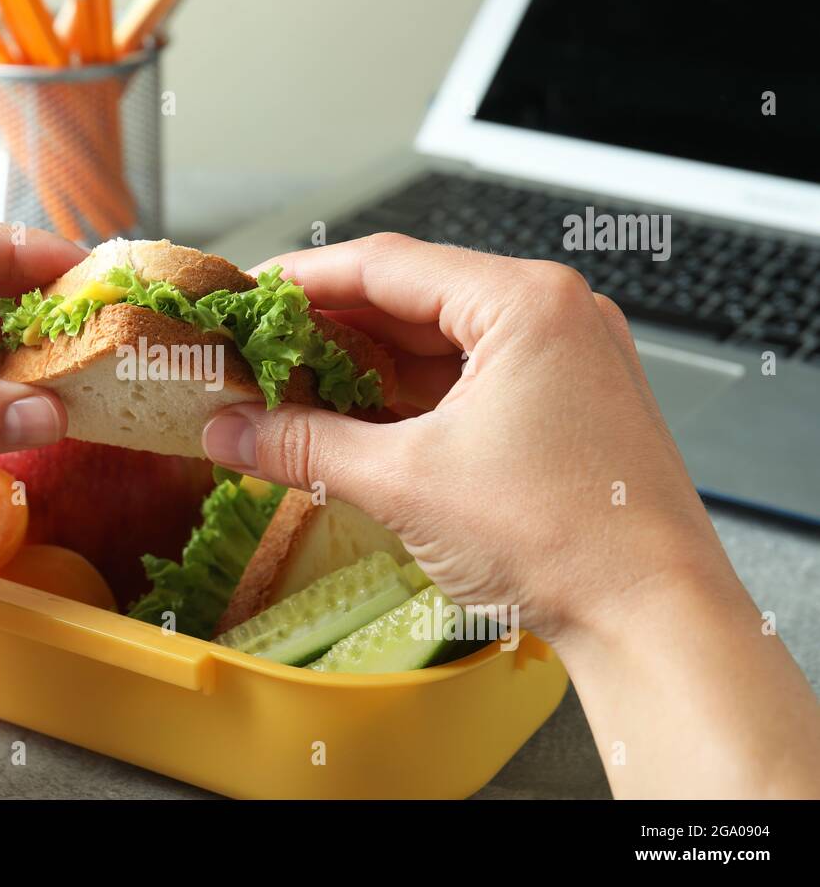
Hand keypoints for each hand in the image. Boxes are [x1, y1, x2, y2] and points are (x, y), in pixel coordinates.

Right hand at [200, 232, 819, 796]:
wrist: (655, 620)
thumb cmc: (565, 540)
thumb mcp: (405, 483)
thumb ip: (305, 447)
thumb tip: (230, 433)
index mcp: (526, 304)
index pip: (387, 266)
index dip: (304, 281)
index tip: (249, 297)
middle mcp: (555, 316)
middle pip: (413, 298)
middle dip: (330, 329)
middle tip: (262, 351)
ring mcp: (566, 360)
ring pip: (441, 342)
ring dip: (367, 366)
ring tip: (296, 388)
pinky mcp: (566, 405)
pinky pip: (470, 380)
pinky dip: (410, 397)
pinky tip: (357, 419)